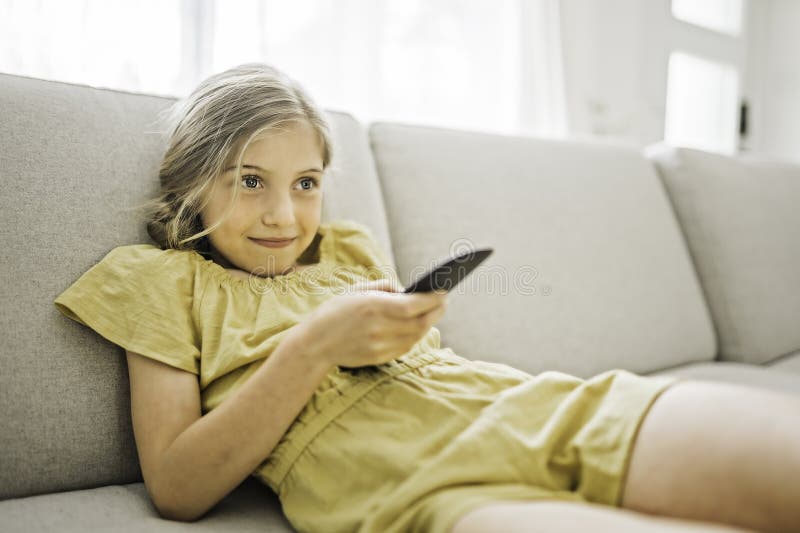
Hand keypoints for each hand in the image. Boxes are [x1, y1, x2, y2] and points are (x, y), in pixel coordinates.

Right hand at [295, 278, 447, 368]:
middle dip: (436, 310)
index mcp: (373, 306)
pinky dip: (415, 335)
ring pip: (416, 336)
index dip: (434, 298)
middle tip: (444, 300)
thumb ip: (384, 287)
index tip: (445, 290)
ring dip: (428, 323)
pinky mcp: (379, 358)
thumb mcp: (356, 290)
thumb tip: (407, 291)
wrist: (314, 344)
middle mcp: (379, 327)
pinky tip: (418, 326)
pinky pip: (406, 347)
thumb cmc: (335, 312)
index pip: (414, 304)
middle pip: (421, 322)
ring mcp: (380, 345)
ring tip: (434, 311)